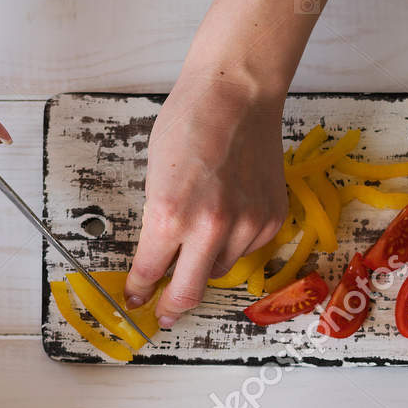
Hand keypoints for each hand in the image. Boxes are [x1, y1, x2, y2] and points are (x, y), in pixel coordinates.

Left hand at [125, 68, 287, 326]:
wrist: (237, 95)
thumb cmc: (191, 122)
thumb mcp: (156, 176)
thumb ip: (160, 221)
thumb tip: (160, 255)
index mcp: (170, 216)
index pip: (149, 272)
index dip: (139, 291)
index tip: (137, 299)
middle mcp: (209, 228)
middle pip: (188, 293)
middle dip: (172, 308)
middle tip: (165, 313)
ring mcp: (245, 226)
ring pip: (218, 268)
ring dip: (204, 262)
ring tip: (203, 228)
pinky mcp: (270, 220)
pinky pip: (246, 249)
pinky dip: (233, 241)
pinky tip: (230, 210)